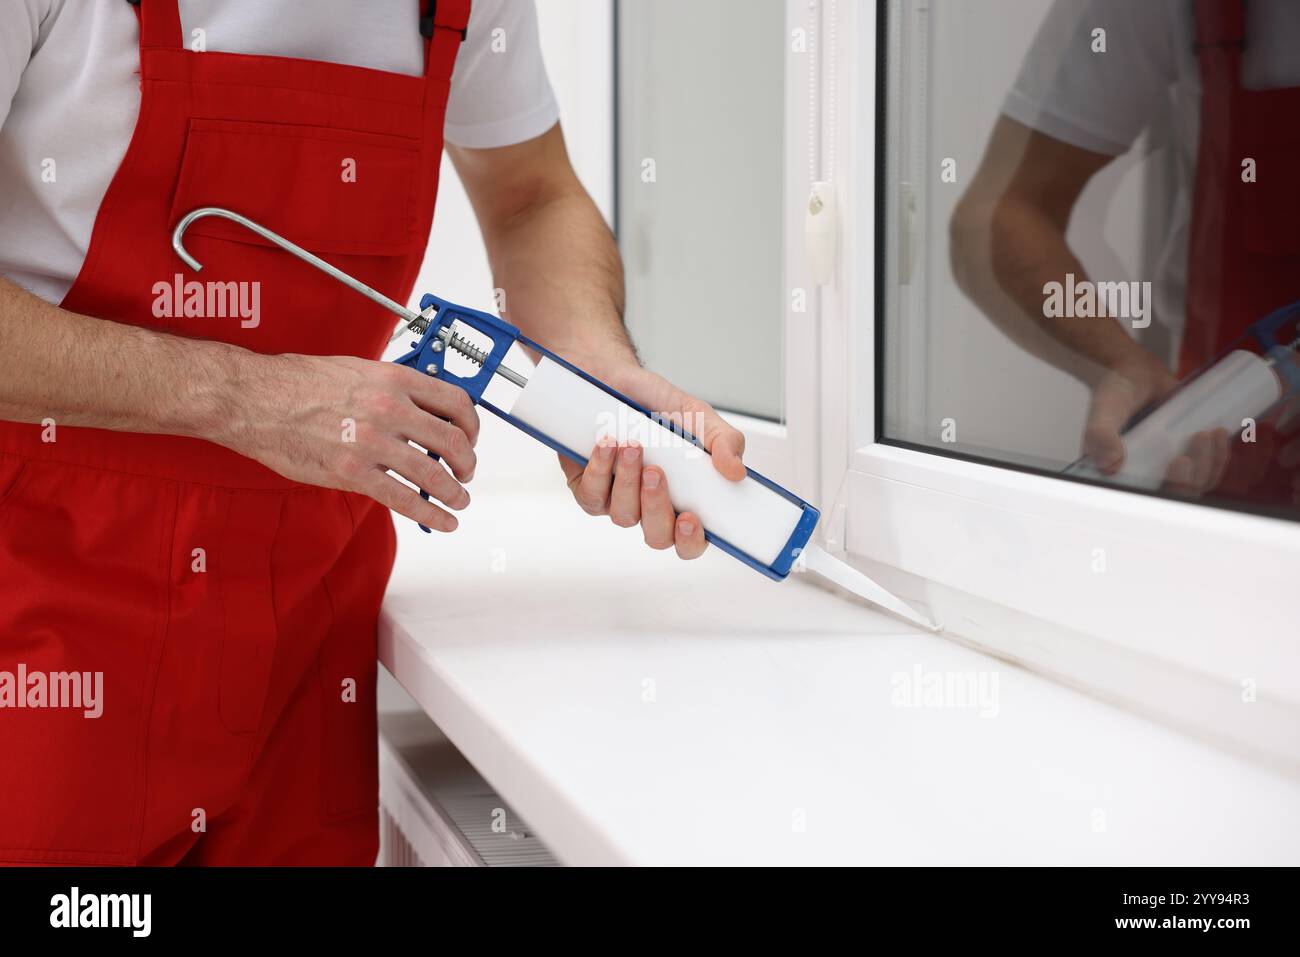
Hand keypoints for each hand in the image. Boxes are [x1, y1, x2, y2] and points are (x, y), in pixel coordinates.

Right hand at [217, 353, 477, 530]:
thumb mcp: (358, 370)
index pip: (456, 402)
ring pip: (434, 474)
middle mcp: (390, 408)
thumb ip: (392, 390)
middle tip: (467, 473)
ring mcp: (372, 442)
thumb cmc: (298, 382)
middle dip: (468, 463)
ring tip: (459, 500)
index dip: (473, 425)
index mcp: (394, 379)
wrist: (254, 398)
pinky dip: (432, 514)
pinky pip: (405, 499)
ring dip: (455, 492)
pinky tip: (443, 521)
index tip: (471, 437)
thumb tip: (420, 411)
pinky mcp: (352, 473)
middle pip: (454, 441)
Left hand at [556, 360, 745, 559]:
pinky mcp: (588, 490)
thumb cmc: (656, 405)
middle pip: (657, 537)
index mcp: (686, 498)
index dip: (692, 541)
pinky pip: (592, 497)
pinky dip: (600, 470)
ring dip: (628, 481)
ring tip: (633, 445)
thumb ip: (724, 441)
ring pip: (624, 516)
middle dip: (656, 507)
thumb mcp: (698, 415)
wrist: (611, 379)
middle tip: (656, 472)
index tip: (690, 518)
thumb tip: (737, 471)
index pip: (693, 541)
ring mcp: (618, 501)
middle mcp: (651, 507)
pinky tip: (607, 444)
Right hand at [1083, 355, 1229, 494]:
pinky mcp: (1187, 456)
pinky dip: (1219, 456)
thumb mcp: (1105, 409)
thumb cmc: (1117, 391)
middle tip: (1199, 437)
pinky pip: (1209, 469)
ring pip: (1197, 484)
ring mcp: (1167, 468)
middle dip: (1196, 472)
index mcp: (1122, 475)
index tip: (1180, 460)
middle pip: (1178, 494)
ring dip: (1211, 463)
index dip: (1169, 488)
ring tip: (1209, 432)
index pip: (1147, 498)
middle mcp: (1146, 477)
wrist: (1137, 373)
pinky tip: (1219, 435)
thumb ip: (1101, 434)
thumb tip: (1110, 466)